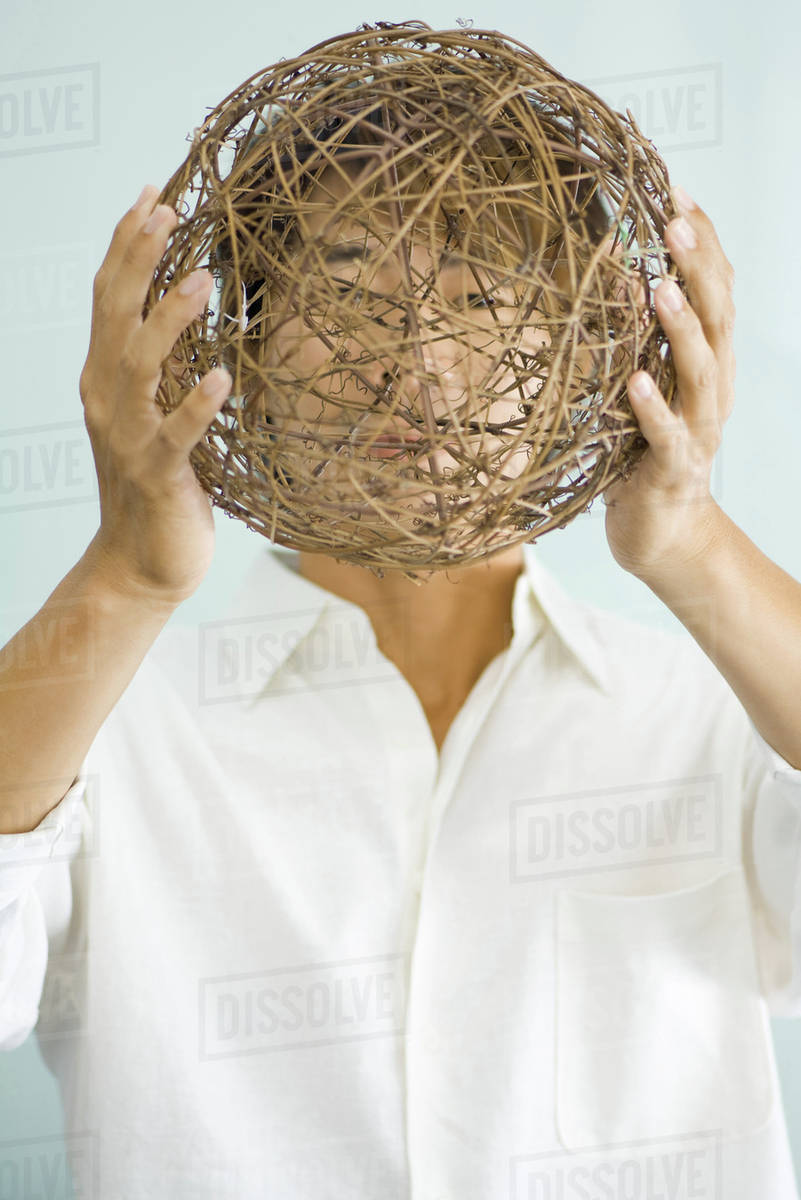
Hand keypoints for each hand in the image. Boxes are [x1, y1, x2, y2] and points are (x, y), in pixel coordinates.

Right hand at [79, 184, 231, 607]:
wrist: (141, 564)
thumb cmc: (159, 484)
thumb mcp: (152, 415)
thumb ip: (159, 368)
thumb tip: (186, 311)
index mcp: (105, 379)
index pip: (109, 298)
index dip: (126, 245)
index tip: (152, 194)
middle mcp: (106, 400)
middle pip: (115, 315)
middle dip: (138, 259)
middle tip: (168, 211)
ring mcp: (128, 438)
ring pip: (139, 366)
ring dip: (168, 320)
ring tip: (203, 280)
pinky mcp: (157, 477)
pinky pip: (176, 436)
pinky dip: (196, 406)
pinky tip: (221, 379)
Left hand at [601, 186, 735, 581]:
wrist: (663, 533)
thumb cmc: (644, 451)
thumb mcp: (640, 383)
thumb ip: (635, 336)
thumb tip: (611, 273)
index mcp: (710, 361)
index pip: (717, 288)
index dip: (703, 241)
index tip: (676, 191)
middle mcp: (714, 389)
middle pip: (719, 317)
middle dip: (699, 268)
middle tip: (674, 221)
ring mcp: (699, 429)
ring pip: (701, 371)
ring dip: (681, 329)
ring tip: (660, 290)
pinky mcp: (674, 469)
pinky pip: (667, 435)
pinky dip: (652, 407)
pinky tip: (635, 382)